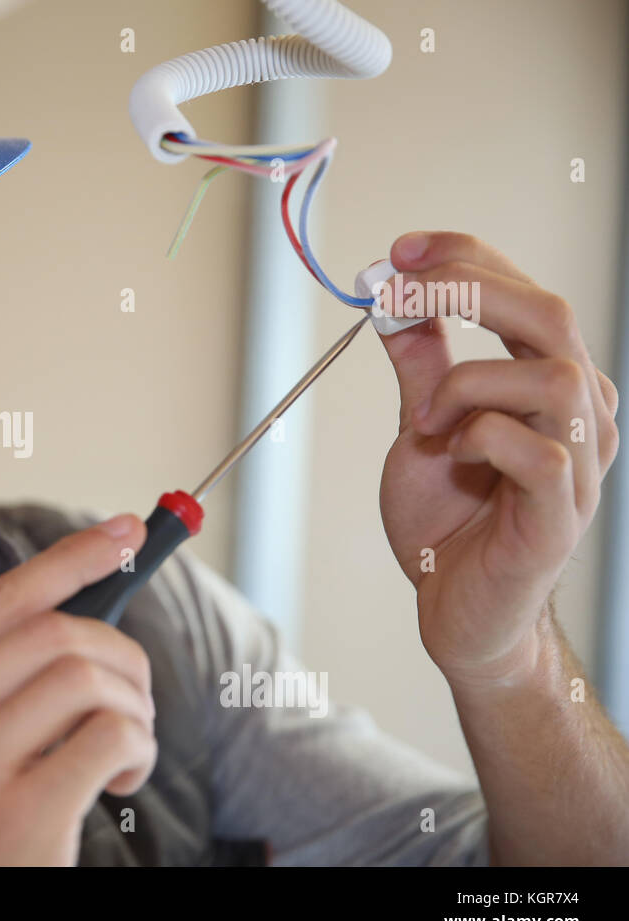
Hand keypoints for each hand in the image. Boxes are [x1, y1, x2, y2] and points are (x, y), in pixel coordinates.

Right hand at [0, 513, 156, 865]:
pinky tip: (117, 781)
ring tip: (121, 750)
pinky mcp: (18, 816)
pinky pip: (112, 730)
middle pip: (53, 632)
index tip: (125, 532)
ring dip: (132, 707)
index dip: (69, 560)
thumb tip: (75, 604)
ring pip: (88, 674)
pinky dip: (137, 748)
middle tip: (133, 700)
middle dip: (119, 654)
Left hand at [375, 231, 618, 688]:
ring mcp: (579, 464)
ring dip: (467, 381)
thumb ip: (422, 365)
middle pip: (550, 314)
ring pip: (553, 375)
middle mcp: (581, 414)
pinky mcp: (559, 515)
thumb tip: (397, 299)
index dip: (466, 259)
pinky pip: (536, 449)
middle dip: (466, 289)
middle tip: (397, 292)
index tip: (399, 252)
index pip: (527, 292)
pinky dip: (480, 436)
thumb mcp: (422, 426)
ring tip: (425, 420)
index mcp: (552, 383)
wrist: (457, 609)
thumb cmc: (448, 520)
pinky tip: (450, 454)